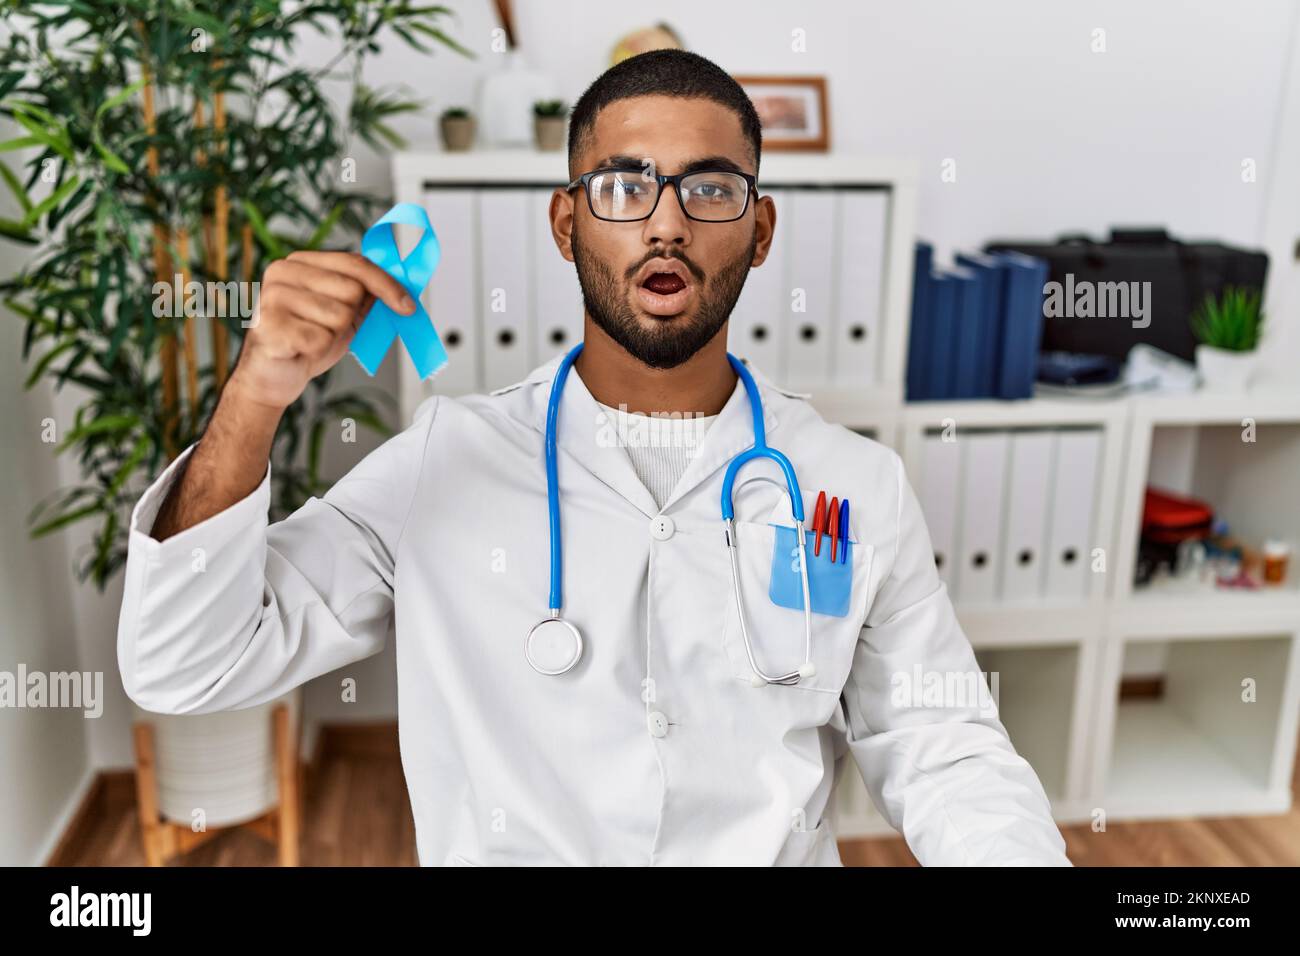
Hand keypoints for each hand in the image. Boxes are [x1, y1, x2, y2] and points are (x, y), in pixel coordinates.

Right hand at [228, 250, 415, 410]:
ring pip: (339, 316)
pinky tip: (299, 349)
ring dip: (332, 336)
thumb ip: (367, 297)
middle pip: (352, 290)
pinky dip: (318, 351)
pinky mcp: (269, 325)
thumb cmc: (309, 340)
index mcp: (301, 262)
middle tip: (326, 329)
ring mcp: (272, 296)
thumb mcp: (344, 314)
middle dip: (349, 318)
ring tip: (311, 339)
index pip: (355, 263)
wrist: (273, 376)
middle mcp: (282, 271)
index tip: (408, 307)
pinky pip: (321, 339)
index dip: (387, 285)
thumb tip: (402, 287)